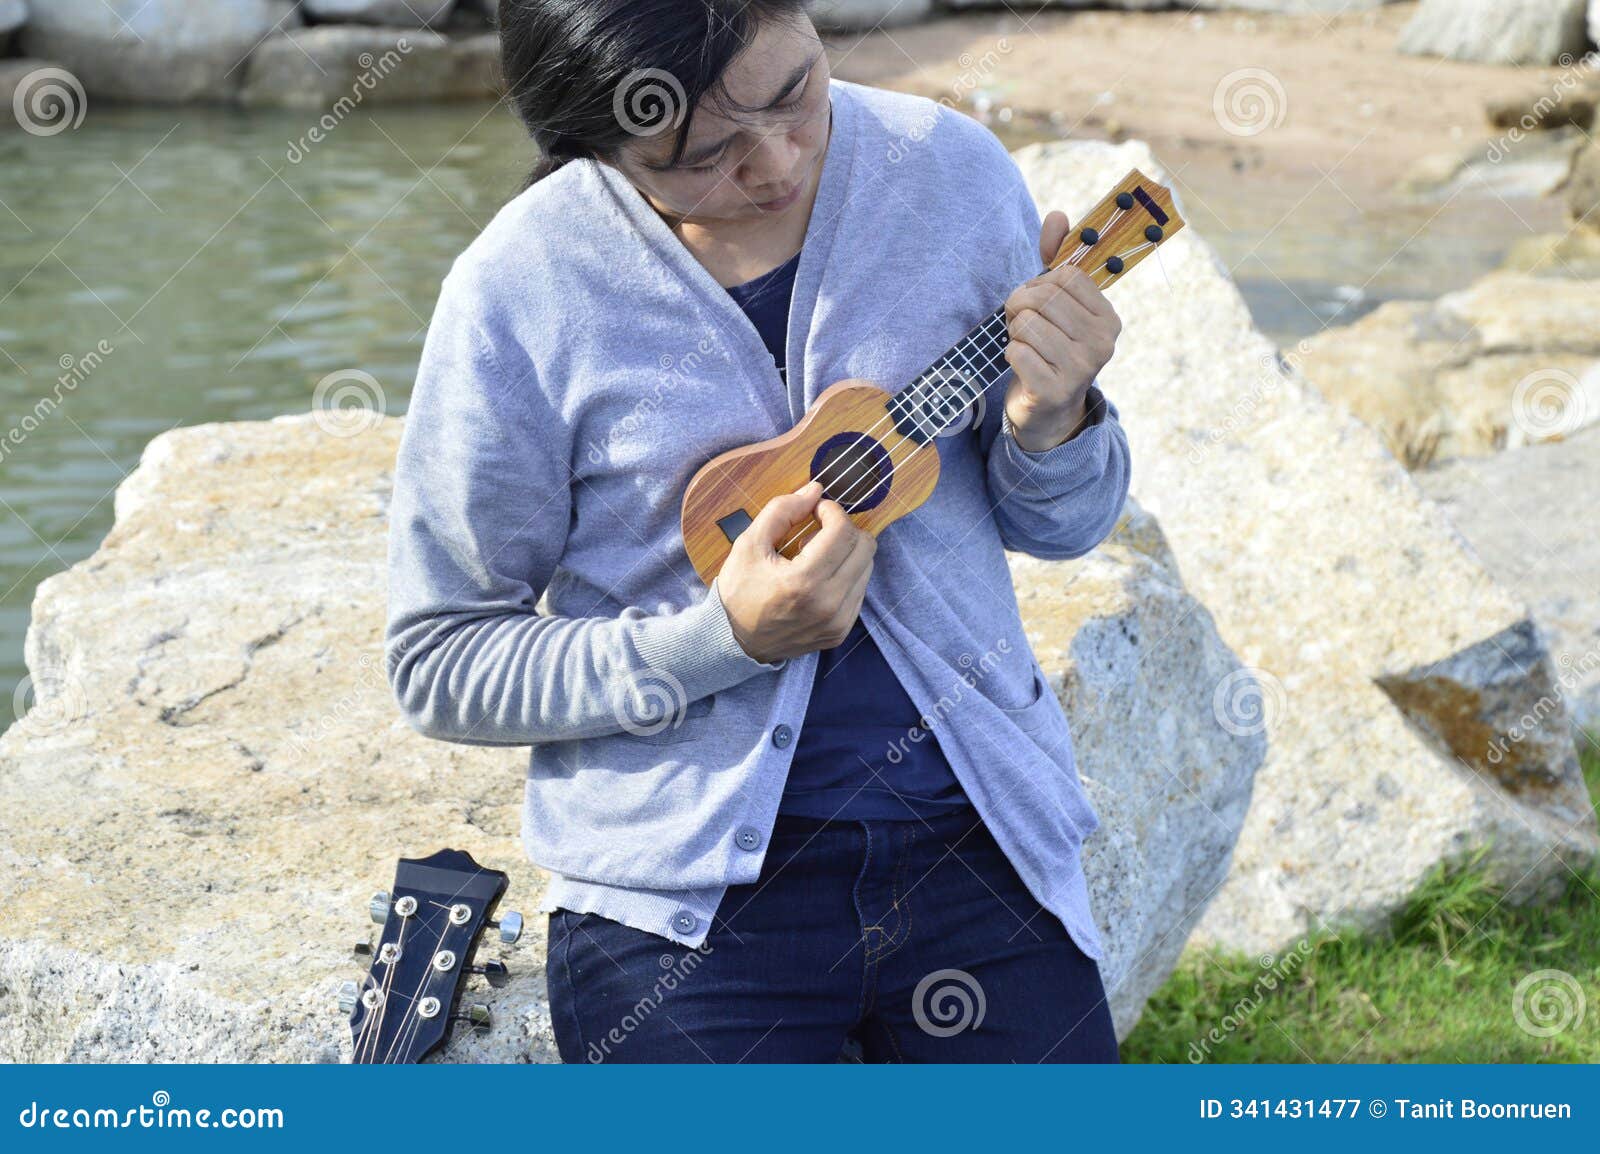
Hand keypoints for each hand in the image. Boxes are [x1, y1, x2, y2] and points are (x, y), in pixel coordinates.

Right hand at [718, 480, 875, 663]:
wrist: (735, 642)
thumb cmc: (739, 591)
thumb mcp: (749, 544)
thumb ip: (782, 510)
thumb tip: (816, 489)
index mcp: (804, 581)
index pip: (843, 531)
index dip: (832, 510)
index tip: (816, 509)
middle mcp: (828, 604)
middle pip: (865, 547)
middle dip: (843, 529)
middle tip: (816, 532)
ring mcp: (838, 621)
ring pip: (867, 567)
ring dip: (846, 553)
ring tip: (815, 557)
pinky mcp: (841, 631)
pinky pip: (860, 590)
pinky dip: (845, 575)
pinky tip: (818, 578)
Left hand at [1001, 209, 1121, 451]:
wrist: (1047, 411)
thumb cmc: (1051, 348)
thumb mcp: (1057, 305)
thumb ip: (1056, 260)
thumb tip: (1057, 216)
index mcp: (1108, 318)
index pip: (1066, 276)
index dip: (1039, 283)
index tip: (1035, 301)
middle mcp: (1102, 343)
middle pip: (1043, 297)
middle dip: (1020, 306)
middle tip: (1020, 323)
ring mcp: (1081, 369)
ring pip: (1027, 324)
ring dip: (1014, 332)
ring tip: (1024, 344)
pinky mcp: (1054, 390)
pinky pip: (1017, 351)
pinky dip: (1010, 355)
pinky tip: (1022, 366)